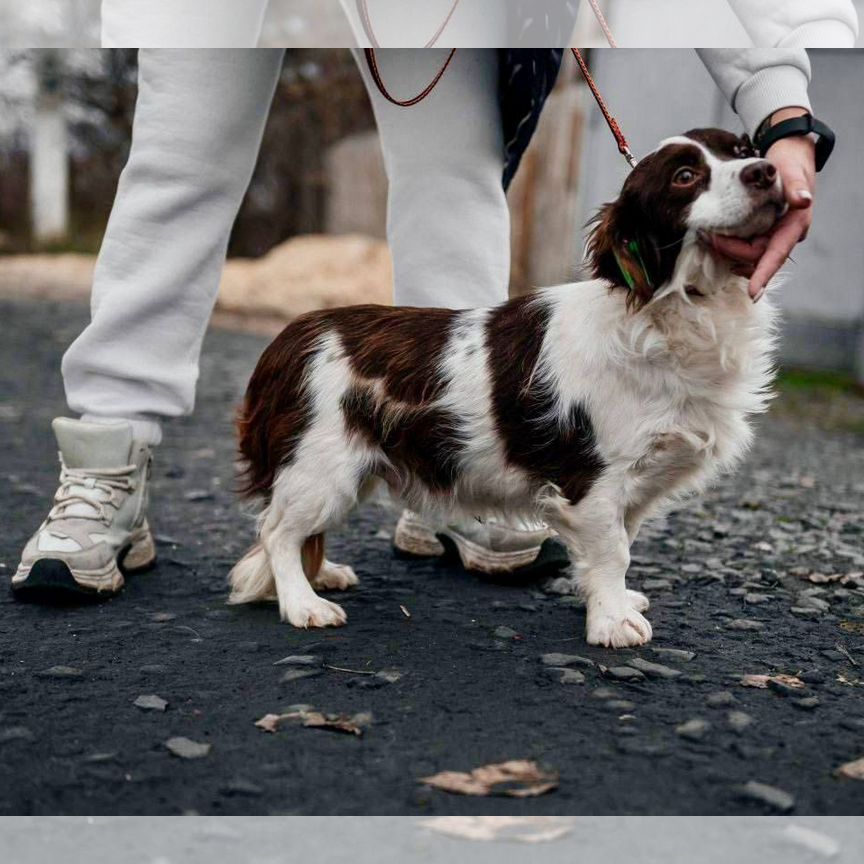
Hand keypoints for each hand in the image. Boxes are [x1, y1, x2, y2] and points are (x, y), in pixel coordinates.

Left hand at [711, 109, 816, 301]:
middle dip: (731, 251)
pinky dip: (730, 246)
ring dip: (728, 251)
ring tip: (709, 238)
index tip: (753, 293)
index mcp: (794, 226)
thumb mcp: (792, 171)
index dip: (764, 275)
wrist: (788, 155)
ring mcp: (772, 236)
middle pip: (754, 257)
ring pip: (747, 256)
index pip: (776, 256)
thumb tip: (803, 201)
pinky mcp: (762, 233)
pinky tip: (716, 239)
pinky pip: (745, 248)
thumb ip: (796, 186)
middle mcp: (783, 236)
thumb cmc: (790, 163)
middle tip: (708, 237)